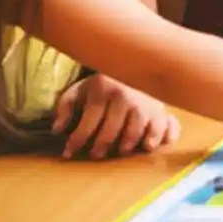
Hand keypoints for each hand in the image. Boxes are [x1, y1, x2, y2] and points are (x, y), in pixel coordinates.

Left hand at [53, 75, 179, 159]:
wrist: (135, 65)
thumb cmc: (103, 85)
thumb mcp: (80, 90)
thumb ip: (65, 107)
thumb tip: (57, 130)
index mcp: (104, 88)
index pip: (89, 121)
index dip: (77, 140)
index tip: (68, 153)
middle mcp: (126, 95)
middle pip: (112, 129)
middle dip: (101, 146)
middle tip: (95, 155)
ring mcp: (146, 103)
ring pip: (137, 130)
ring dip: (127, 145)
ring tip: (121, 151)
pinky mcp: (162, 110)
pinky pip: (165, 127)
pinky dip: (159, 138)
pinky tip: (149, 146)